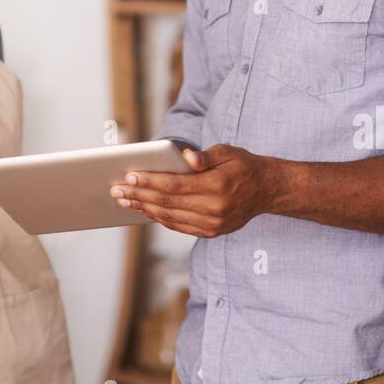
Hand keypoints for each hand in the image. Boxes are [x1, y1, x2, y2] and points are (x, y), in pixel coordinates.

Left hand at [109, 143, 277, 236]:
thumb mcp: (228, 151)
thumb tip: (187, 157)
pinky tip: (145, 210)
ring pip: (171, 218)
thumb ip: (205, 156)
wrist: (267, 190)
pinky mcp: (211, 232)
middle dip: (139, 196)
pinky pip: (179, 226)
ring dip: (144, 209)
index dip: (150, 182)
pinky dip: (160, 218)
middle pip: (168, 203)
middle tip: (116, 191)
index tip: (129, 177)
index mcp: (217, 186)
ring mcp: (213, 224)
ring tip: (124, 201)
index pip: (175, 185)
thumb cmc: (243, 165)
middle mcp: (214, 209)